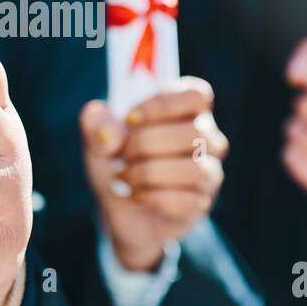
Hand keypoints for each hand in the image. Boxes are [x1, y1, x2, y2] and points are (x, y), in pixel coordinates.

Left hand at [80, 78, 227, 271]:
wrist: (118, 209)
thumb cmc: (117, 162)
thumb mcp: (99, 139)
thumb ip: (97, 124)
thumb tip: (109, 133)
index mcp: (186, 110)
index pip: (196, 96)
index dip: (163, 105)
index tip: (130, 119)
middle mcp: (206, 138)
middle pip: (195, 133)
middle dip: (147, 144)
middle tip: (121, 154)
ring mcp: (209, 172)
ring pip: (196, 169)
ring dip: (150, 173)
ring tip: (125, 177)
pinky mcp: (202, 203)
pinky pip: (190, 201)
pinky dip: (155, 198)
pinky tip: (137, 195)